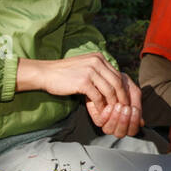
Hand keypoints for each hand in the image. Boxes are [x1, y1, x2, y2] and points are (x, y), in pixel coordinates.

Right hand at [18, 52, 134, 113]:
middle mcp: (97, 62)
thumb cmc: (65, 73)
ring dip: (112, 104)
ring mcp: (90, 71)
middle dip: (122, 97)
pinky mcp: (83, 82)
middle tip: (123, 109)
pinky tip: (100, 112)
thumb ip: (99, 72)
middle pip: (117, 82)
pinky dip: (101, 106)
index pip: (118, 74)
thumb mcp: (85, 66)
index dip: (123, 89)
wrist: (45, 73)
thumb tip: (114, 86)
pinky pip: (98, 96)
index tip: (124, 100)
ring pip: (110, 90)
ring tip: (112, 112)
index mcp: (99, 57)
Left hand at [87, 72, 142, 137]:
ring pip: (109, 130)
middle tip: (126, 108)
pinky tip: (109, 106)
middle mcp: (116, 123)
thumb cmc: (122, 84)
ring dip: (115, 119)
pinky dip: (106, 115)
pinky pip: (100, 122)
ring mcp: (105, 120)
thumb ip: (137, 106)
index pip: (131, 131)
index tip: (133, 109)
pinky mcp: (95, 115)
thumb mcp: (133, 93)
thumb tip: (142, 122)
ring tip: (119, 105)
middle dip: (124, 121)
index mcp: (127, 120)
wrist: (107, 75)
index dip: (133, 123)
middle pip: (120, 133)